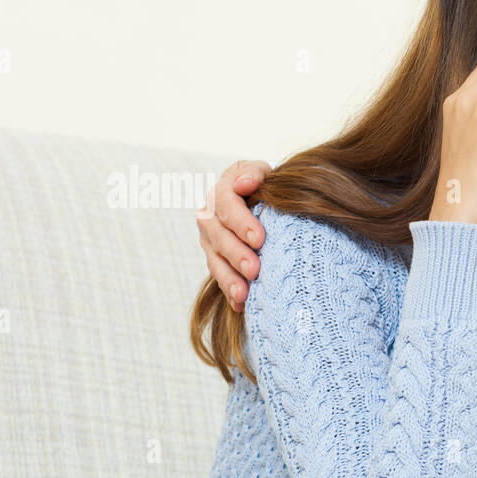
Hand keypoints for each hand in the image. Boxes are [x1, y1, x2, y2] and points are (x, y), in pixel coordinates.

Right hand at [197, 160, 269, 311]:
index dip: (240, 221)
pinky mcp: (217, 259)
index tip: (259, 238)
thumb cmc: (266, 186)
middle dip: (236, 254)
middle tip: (254, 269)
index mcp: (221, 192)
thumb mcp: (263, 172)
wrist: (262, 201)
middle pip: (219, 236)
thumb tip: (243, 183)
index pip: (225, 203)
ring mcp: (210, 241)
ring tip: (243, 294)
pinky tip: (240, 305)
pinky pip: (220, 276)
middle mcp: (210, 216)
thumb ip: (254, 173)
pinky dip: (230, 291)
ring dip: (229, 278)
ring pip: (215, 260)